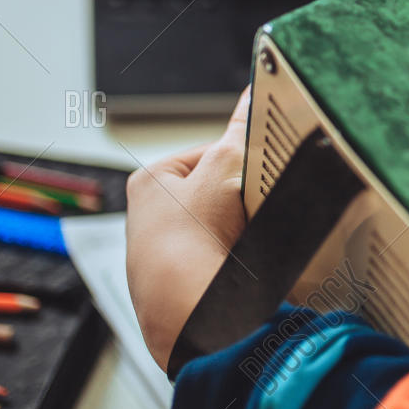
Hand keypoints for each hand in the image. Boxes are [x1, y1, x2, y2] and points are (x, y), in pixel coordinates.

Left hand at [126, 89, 250, 370]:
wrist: (190, 314)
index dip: (241, 160)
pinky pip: (220, 267)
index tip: (261, 170)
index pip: (208, 155)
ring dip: (241, 236)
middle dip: (241, 201)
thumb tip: (251, 94)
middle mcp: (147, 221)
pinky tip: (246, 269)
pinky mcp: (180, 292)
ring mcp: (162, 261)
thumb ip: (241, 130)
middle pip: (216, 195)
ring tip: (254, 242)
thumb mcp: (225, 169)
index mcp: (149, 184)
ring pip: (221, 233)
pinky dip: (236, 267)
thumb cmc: (190, 241)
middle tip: (260, 208)